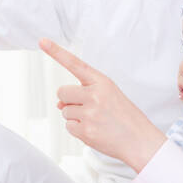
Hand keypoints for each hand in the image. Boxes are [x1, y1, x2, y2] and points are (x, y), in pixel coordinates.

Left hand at [40, 38, 166, 171]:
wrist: (140, 140)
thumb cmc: (125, 117)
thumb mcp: (110, 96)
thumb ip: (84, 94)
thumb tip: (59, 105)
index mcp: (102, 82)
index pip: (75, 63)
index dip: (57, 52)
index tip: (42, 41)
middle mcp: (95, 95)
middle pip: (62, 92)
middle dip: (68, 101)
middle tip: (87, 107)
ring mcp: (89, 113)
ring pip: (64, 111)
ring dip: (76, 117)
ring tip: (96, 121)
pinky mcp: (85, 131)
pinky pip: (68, 127)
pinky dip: (78, 130)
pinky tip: (94, 130)